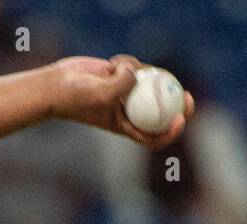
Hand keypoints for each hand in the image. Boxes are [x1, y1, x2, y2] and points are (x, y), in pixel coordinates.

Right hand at [49, 54, 193, 149]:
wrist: (58, 85)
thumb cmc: (77, 98)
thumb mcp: (102, 94)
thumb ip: (124, 84)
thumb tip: (138, 73)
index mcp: (126, 127)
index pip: (154, 137)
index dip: (172, 132)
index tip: (180, 119)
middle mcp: (130, 112)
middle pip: (162, 112)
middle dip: (179, 105)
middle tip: (187, 95)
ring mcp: (128, 94)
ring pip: (149, 82)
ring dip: (141, 72)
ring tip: (119, 68)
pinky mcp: (122, 77)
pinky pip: (137, 67)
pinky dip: (128, 62)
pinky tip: (112, 62)